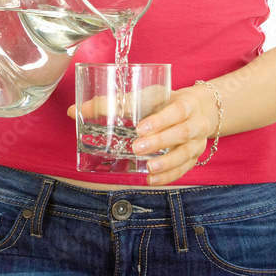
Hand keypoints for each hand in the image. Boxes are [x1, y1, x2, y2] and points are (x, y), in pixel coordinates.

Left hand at [67, 84, 218, 185]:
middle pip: (182, 132)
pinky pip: (184, 169)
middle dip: (160, 141)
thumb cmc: (166, 101)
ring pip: (185, 153)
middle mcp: (196, 122)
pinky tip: (152, 180)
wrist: (201, 109)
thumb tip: (74, 110)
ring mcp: (197, 141)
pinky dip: (169, 176)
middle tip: (137, 147)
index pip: (176, 110)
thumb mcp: (147, 95)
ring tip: (149, 169)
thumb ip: (114, 102)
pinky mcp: (194, 157)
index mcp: (185, 102)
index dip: (160, 120)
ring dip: (167, 162)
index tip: (141, 127)